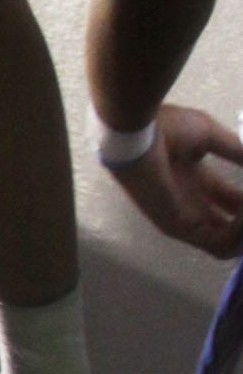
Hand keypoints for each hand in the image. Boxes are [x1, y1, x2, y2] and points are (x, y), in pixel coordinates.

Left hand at [103, 103, 242, 257]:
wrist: (139, 133)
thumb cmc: (168, 130)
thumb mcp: (210, 137)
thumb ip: (236, 152)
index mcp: (197, 181)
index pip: (233, 203)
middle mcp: (193, 203)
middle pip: (231, 228)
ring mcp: (185, 218)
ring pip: (227, 243)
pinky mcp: (178, 228)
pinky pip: (218, 243)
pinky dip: (239, 233)